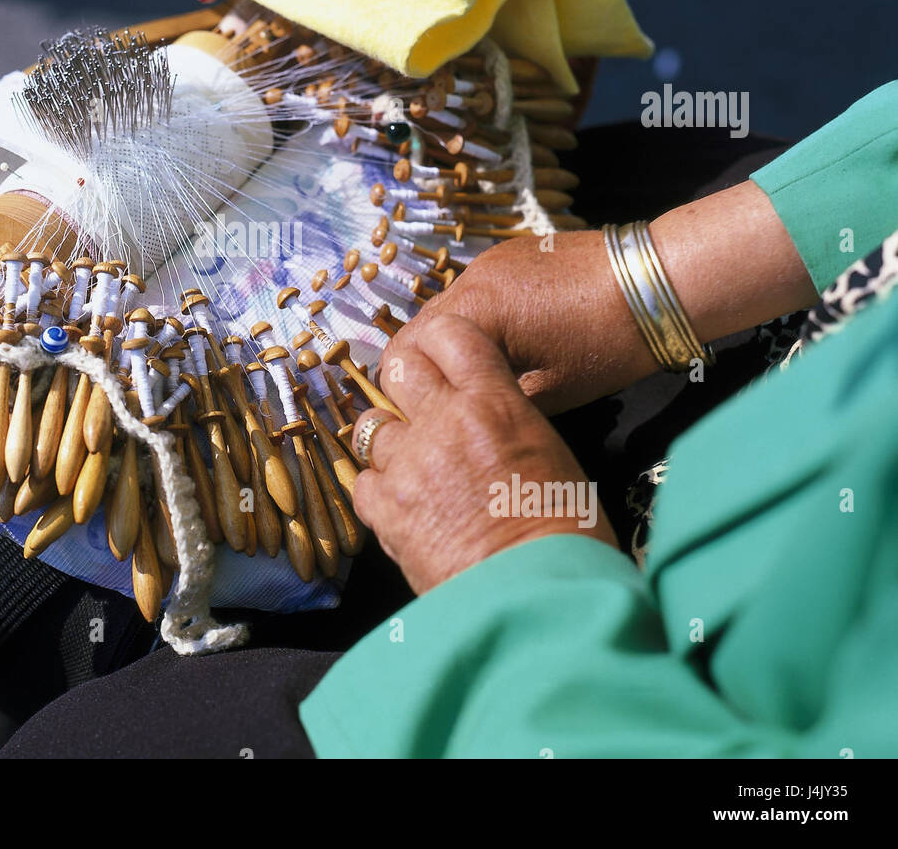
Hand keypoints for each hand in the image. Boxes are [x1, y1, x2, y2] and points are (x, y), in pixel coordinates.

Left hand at [353, 313, 617, 594]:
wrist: (539, 596)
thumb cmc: (567, 532)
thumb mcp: (552, 456)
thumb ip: (509, 425)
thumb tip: (495, 426)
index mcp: (494, 401)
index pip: (450, 334)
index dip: (441, 342)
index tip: (442, 359)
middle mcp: (443, 420)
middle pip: (400, 369)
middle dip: (406, 383)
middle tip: (418, 406)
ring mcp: (408, 463)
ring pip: (372, 427)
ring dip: (389, 441)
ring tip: (412, 466)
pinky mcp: (385, 508)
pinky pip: (363, 483)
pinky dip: (378, 491)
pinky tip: (402, 507)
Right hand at [401, 230, 655, 414]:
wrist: (661, 281)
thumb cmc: (606, 345)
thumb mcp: (546, 392)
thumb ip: (488, 398)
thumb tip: (459, 411)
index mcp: (472, 312)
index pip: (404, 352)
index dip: (405, 386)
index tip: (418, 413)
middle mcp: (471, 278)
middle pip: (422, 327)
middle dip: (426, 363)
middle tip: (446, 399)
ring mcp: (492, 260)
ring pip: (451, 308)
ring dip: (454, 341)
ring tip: (480, 373)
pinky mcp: (514, 253)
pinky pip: (478, 292)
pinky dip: (480, 319)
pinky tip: (511, 340)